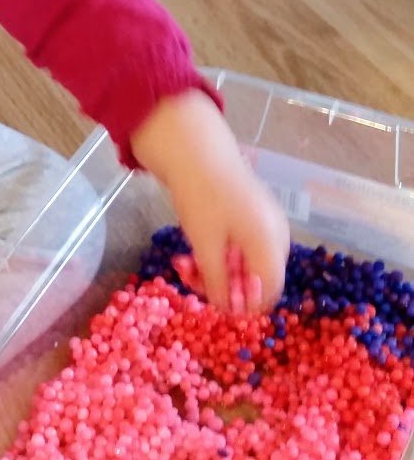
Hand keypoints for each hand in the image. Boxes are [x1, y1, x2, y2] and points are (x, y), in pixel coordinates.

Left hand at [130, 90, 288, 312]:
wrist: (196, 150)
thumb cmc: (201, 197)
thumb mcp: (205, 245)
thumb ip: (219, 282)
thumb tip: (228, 309)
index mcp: (270, 243)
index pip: (268, 294)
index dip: (241, 305)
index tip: (210, 298)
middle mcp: (277, 236)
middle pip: (258, 280)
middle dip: (223, 286)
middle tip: (187, 276)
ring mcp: (268, 224)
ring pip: (247, 265)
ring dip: (217, 271)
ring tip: (182, 263)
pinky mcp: (256, 216)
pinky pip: (244, 248)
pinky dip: (221, 255)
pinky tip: (194, 251)